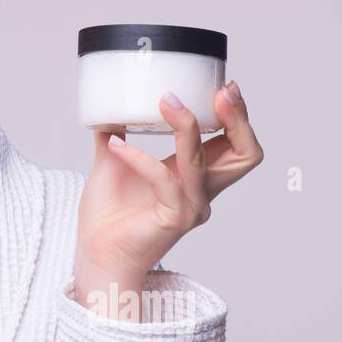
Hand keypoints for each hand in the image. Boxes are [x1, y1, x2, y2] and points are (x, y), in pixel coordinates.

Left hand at [74, 81, 262, 316]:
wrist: (95, 254)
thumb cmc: (108, 215)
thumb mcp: (114, 163)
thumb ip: (117, 135)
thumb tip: (108, 106)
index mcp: (196, 176)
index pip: (237, 143)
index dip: (238, 115)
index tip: (224, 86)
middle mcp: (202, 192)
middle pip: (246, 154)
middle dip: (238, 119)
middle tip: (219, 92)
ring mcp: (191, 207)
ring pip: (203, 161)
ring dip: (185, 126)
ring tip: (165, 100)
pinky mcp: (173, 218)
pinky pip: (164, 179)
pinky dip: (140, 157)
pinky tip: (117, 145)